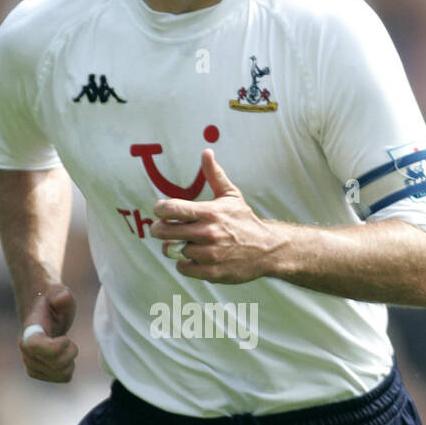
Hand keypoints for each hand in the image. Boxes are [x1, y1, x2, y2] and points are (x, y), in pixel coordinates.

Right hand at [18, 284, 77, 381]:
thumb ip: (61, 294)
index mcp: (29, 333)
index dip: (57, 346)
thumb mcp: (58, 293)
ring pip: (62, 373)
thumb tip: (62, 297)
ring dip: (70, 359)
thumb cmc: (52, 303)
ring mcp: (30, 365)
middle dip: (70, 351)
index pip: (36, 348)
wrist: (42, 315)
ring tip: (64, 346)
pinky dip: (69, 368)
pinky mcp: (38, 374)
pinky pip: (64, 378)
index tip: (65, 336)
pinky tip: (63, 356)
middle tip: (68, 338)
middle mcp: (25, 352)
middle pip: (58, 363)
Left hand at [150, 150, 282, 283]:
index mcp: (210, 212)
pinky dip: (184, 263)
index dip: (160, 209)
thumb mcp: (231, 195)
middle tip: (160, 228)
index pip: (171, 208)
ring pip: (174, 250)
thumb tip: (206, 152)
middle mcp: (208, 233)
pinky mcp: (211, 272)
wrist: (267, 249)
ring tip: (181, 242)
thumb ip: (215, 174)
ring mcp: (209, 255)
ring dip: (173, 247)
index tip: (160, 210)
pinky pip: (183, 268)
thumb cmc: (244, 220)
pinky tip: (192, 256)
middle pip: (165, 231)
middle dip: (159, 229)